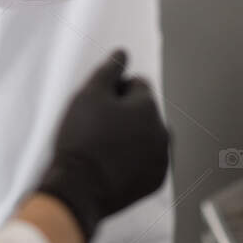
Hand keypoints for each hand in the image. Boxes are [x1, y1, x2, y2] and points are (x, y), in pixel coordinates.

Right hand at [35, 50, 169, 242]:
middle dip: (126, 115)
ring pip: (147, 137)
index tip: (97, 108)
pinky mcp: (155, 181)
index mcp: (150, 107)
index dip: (114, 92)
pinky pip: (147, 162)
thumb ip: (109, 70)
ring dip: (132, 137)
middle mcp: (163, 131)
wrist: (79, 189)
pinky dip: (135, 161)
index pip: (138, 85)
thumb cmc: (82, 139)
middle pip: (144, 112)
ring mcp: (162, 159)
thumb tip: (123, 53)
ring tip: (104, 149)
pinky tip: (112, 166)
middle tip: (98, 129)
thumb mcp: (89, 96)